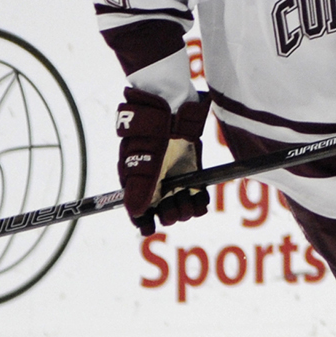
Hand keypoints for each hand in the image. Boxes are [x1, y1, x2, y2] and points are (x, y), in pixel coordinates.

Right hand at [116, 88, 211, 234]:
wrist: (172, 107)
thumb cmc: (151, 132)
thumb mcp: (143, 160)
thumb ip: (140, 187)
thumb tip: (135, 212)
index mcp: (136, 182)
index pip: (138, 211)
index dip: (142, 222)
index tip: (148, 229)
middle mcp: (156, 184)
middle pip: (162, 212)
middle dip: (168, 213)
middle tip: (174, 206)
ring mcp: (174, 178)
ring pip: (180, 207)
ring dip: (185, 210)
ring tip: (187, 202)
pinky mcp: (191, 173)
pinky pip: (197, 197)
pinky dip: (200, 202)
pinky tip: (200, 201)